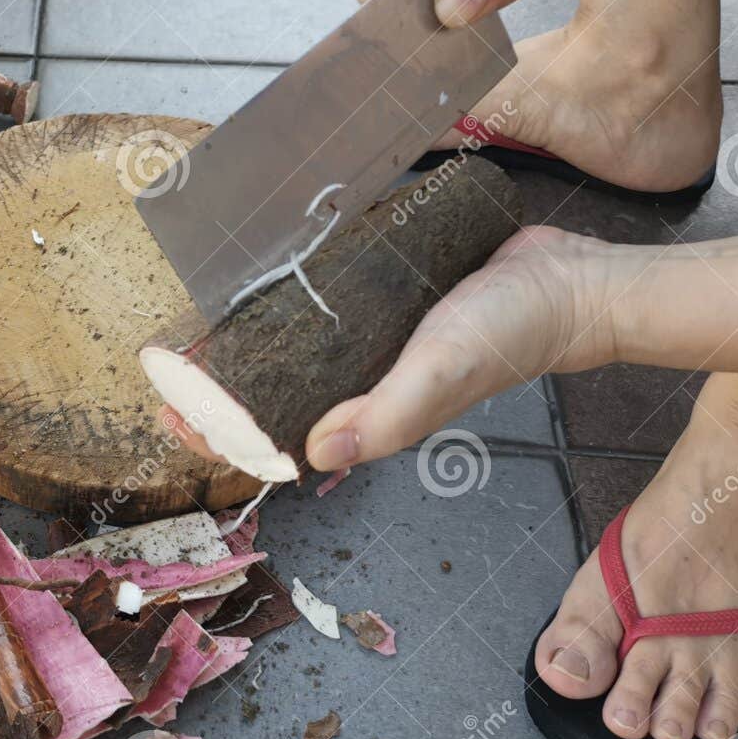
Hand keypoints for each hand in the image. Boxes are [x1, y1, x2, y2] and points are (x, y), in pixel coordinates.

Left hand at [164, 226, 620, 473]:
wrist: (570, 282)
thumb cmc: (510, 333)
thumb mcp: (441, 373)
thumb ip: (386, 415)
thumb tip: (315, 455)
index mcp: (366, 413)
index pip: (277, 437)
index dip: (222, 431)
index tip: (170, 412)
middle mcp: (361, 382)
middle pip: (275, 396)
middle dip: (218, 392)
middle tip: (167, 370)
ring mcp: (372, 342)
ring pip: (295, 356)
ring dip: (247, 351)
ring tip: (199, 333)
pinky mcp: (384, 301)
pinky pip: (326, 313)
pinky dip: (289, 309)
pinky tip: (259, 290)